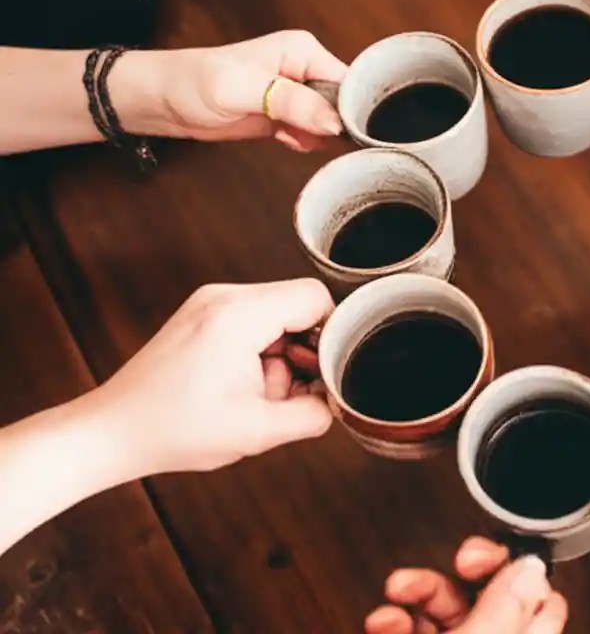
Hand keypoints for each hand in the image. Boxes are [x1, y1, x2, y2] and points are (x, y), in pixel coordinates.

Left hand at [86, 279, 334, 474]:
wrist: (113, 430)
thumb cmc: (175, 430)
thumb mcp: (258, 432)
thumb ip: (313, 415)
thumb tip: (335, 400)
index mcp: (238, 316)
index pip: (314, 298)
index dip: (331, 334)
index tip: (323, 372)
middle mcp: (223, 298)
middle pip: (297, 305)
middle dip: (305, 350)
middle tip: (290, 391)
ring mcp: (209, 303)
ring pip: (277, 315)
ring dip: (281, 355)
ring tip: (257, 394)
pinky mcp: (201, 315)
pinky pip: (254, 322)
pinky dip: (260, 353)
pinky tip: (242, 386)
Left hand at [117, 30, 346, 150]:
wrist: (164, 101)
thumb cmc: (195, 82)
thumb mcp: (244, 89)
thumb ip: (291, 102)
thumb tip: (334, 122)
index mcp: (305, 51)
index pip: (350, 81)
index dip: (353, 109)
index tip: (343, 132)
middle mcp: (306, 70)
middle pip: (345, 104)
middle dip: (335, 126)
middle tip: (311, 135)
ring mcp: (298, 95)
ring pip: (332, 123)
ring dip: (319, 138)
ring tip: (291, 135)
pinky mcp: (287, 116)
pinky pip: (313, 135)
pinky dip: (305, 144)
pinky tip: (285, 140)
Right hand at [365, 537, 566, 633]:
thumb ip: (504, 609)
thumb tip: (531, 568)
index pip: (543, 606)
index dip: (524, 574)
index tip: (500, 557)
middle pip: (488, 599)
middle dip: (466, 574)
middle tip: (461, 559)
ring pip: (444, 613)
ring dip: (419, 592)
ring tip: (399, 586)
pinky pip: (409, 632)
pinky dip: (394, 621)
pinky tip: (383, 619)